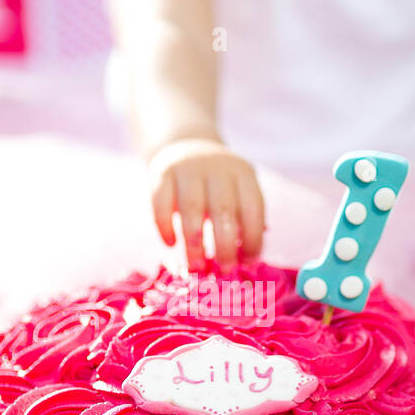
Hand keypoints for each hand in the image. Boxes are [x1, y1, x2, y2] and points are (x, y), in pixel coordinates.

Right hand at [147, 138, 264, 270]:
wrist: (187, 144)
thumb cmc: (218, 183)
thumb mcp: (239, 191)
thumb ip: (244, 219)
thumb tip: (249, 260)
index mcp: (243, 174)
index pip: (253, 209)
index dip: (253, 239)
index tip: (247, 263)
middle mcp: (218, 168)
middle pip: (223, 211)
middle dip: (224, 246)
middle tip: (223, 270)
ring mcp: (188, 168)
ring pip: (191, 210)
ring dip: (194, 244)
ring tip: (196, 266)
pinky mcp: (162, 172)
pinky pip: (161, 203)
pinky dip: (165, 227)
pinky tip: (171, 244)